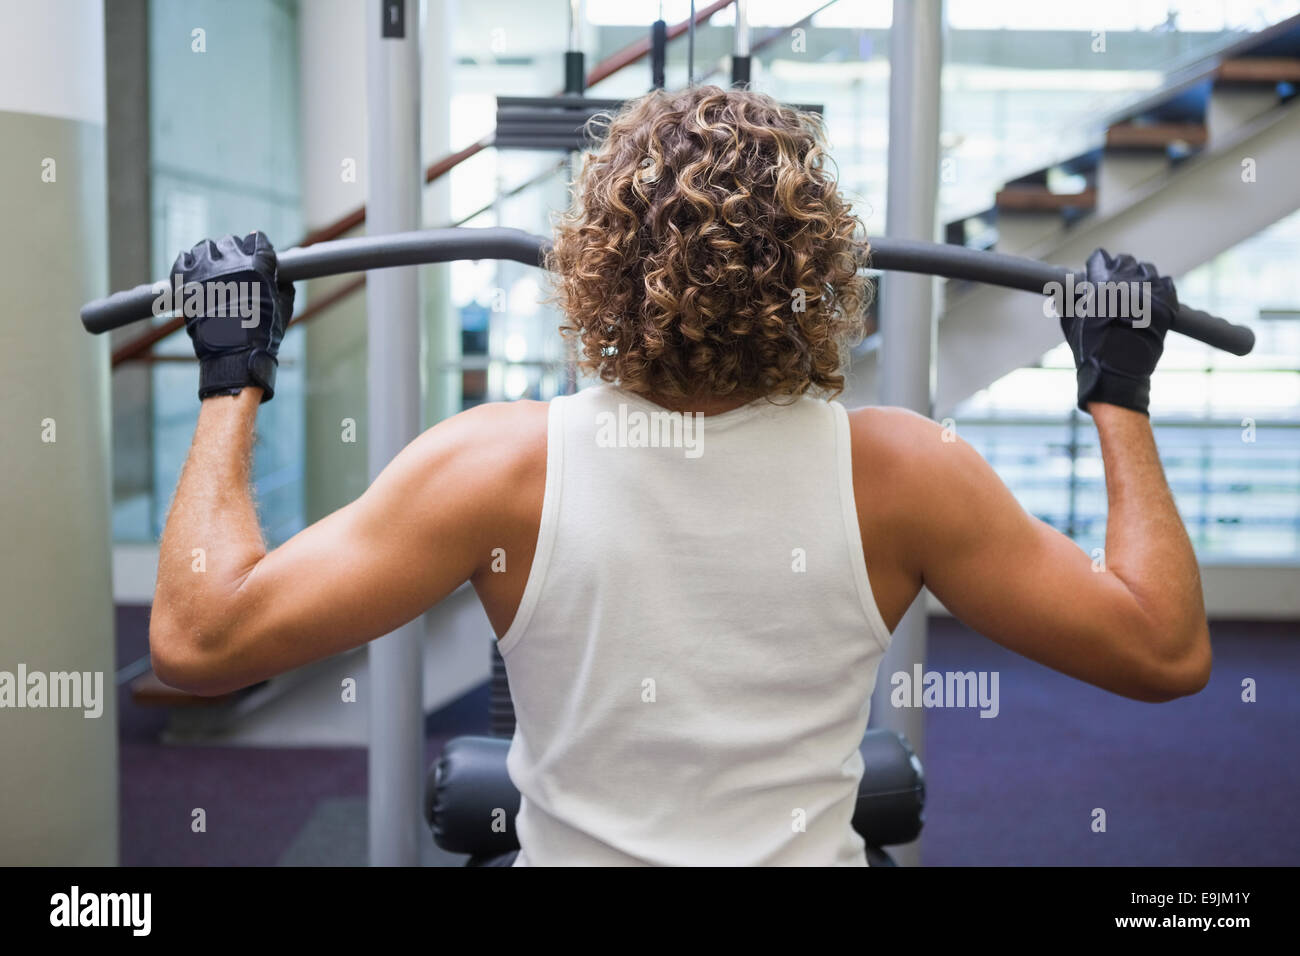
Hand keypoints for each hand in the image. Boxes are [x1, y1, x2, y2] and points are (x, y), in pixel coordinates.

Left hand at [171, 232, 294, 402]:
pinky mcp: (186, 280)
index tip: (255, 250)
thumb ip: (285, 287)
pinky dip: (189, 262)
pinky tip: (195, 271)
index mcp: (258, 267)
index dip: (257, 245)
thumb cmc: (263, 336)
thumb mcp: (284, 309)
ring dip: (211, 255)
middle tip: (234, 265)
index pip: (258, 241)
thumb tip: (283, 280)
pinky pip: (183, 258)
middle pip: (231, 242)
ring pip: (206, 247)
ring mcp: (206, 270)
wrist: (233, 354)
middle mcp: (232, 263)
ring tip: (212, 268)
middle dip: (234, 251)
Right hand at [1059, 248, 1177, 415]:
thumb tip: (1064, 290)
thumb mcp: (1069, 321)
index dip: (1096, 265)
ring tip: (1134, 291)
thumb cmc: (1090, 347)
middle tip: (1114, 284)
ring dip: (1139, 277)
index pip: (1100, 257)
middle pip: (1124, 260)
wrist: (1119, 368)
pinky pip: (1165, 282)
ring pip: (1146, 269)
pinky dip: (1158, 287)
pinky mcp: (1166, 300)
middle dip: (1118, 269)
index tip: (1094, 273)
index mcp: (1101, 280)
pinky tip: (1150, 298)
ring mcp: (1149, 288)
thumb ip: (1067, 299)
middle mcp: (1127, 279)